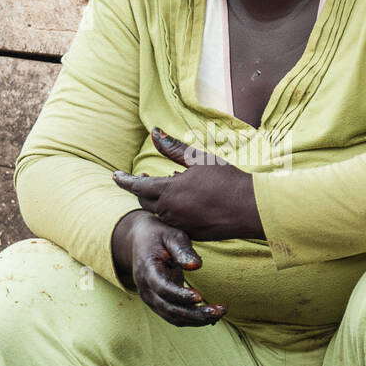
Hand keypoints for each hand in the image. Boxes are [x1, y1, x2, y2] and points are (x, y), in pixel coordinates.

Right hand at [110, 210, 225, 326]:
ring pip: (173, 317)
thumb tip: (196, 266)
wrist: (140, 242)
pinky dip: (192, 319)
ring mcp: (150, 299)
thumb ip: (183, 250)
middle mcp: (145, 289)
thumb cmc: (160, 236)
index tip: (200, 296)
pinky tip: (210, 316)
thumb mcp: (171, 236)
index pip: (162, 288)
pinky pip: (174, 317)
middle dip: (194, 313)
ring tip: (219, 313)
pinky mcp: (158, 304)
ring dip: (196, 319)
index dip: (180, 295)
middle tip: (218, 311)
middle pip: (169, 308)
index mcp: (147, 270)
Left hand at [113, 129, 263, 240]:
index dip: (124, 180)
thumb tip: (154, 132)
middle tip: (140, 179)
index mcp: (168, 191)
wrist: (251, 208)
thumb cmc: (227, 179)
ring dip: (158, 199)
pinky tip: (184, 201)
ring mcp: (181, 225)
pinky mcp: (193, 234)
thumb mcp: (198, 159)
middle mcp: (170, 211)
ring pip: (160, 212)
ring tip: (167, 185)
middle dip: (141, 190)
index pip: (136, 186)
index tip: (115, 176)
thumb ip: (173, 147)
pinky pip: (175, 221)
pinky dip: (173, 210)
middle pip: (145, 201)